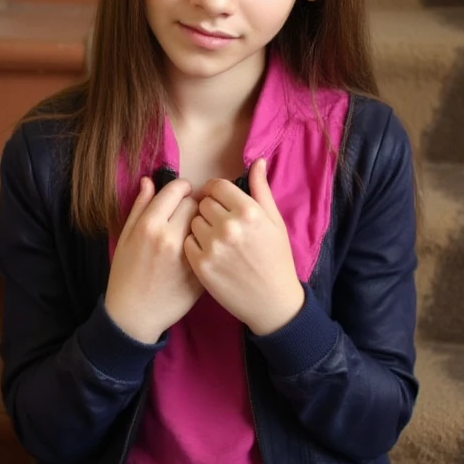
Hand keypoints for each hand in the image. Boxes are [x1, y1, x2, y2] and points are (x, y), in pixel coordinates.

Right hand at [105, 177, 203, 342]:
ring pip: (207, 224)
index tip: (182, 194)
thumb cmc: (126, 275)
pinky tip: (203, 247)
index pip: (177, 190)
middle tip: (190, 213)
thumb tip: (149, 180)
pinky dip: (210, 242)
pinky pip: (212, 246)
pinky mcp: (200, 272)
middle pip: (195, 205)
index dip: (182, 189)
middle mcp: (170, 238)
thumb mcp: (125, 238)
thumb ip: (139, 207)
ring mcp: (188, 257)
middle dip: (194, 204)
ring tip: (198, 229)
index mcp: (149, 226)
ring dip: (204, 222)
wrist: (135, 315)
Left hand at [184, 158, 304, 334]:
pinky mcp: (201, 265)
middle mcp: (229, 226)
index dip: (216, 192)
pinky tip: (209, 254)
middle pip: (202, 203)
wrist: (272, 302)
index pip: (217, 186)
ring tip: (215, 240)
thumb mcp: (275, 222)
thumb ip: (262, 190)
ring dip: (200, 227)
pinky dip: (194, 246)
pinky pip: (186, 242)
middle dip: (209, 210)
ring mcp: (213, 246)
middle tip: (220, 224)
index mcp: (249, 211)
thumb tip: (258, 161)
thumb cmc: (276, 259)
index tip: (218, 201)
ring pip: (192, 221)